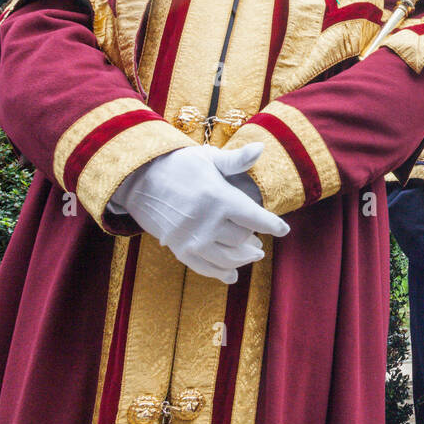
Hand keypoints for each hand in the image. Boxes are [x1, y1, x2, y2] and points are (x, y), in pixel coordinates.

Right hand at [110, 143, 288, 283]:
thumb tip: (262, 147)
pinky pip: (205, 268)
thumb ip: (236, 160)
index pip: (256, 218)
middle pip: (243, 239)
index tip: (284, 230)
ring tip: (254, 254)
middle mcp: (207, 222)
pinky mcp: (178, 249)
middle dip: (254, 239)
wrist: (139, 178)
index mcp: (219, 198)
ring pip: (228, 258)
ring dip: (243, 258)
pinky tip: (231, 275)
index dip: (273, 225)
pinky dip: (220, 273)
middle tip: (260, 240)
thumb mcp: (208, 158)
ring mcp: (192, 238)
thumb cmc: (179, 165)